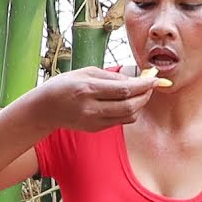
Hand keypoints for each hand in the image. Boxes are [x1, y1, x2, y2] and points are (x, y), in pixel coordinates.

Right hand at [36, 67, 163, 132]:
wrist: (45, 108)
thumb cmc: (65, 85)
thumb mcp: (86, 72)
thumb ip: (112, 76)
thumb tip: (135, 79)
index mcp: (88, 89)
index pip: (125, 89)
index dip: (144, 85)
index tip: (156, 79)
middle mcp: (92, 108)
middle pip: (130, 105)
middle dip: (145, 95)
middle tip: (151, 86)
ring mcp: (94, 121)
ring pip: (128, 116)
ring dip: (139, 104)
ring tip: (140, 93)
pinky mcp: (96, 129)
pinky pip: (120, 121)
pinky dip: (129, 111)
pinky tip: (127, 101)